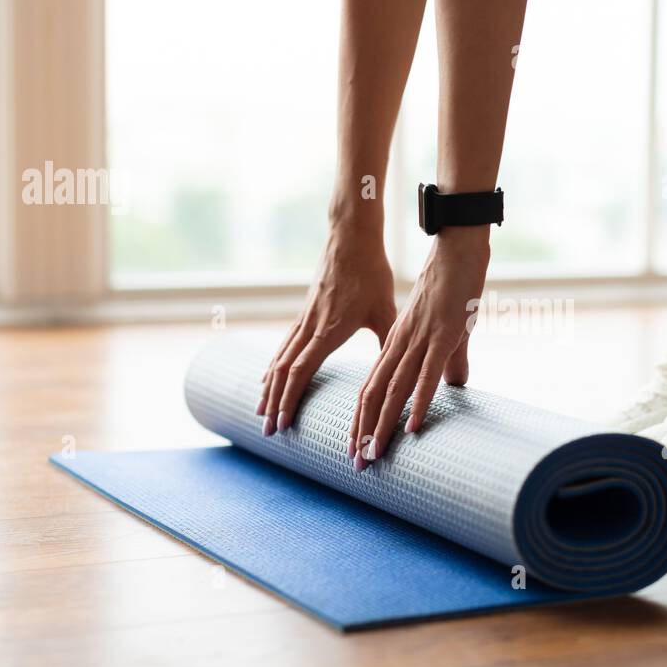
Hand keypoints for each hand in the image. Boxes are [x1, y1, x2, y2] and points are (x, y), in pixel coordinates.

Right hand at [259, 228, 394, 435]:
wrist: (350, 237)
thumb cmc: (371, 273)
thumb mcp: (386, 310)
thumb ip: (389, 341)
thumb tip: (406, 372)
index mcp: (328, 330)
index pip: (302, 371)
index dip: (290, 399)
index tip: (282, 423)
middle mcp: (310, 326)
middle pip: (284, 370)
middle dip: (274, 403)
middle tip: (267, 430)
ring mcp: (304, 317)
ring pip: (280, 357)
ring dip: (269, 387)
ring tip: (260, 409)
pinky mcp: (305, 310)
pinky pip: (284, 343)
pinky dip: (274, 364)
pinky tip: (270, 375)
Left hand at [349, 225, 489, 469]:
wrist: (456, 249)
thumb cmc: (453, 286)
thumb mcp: (450, 329)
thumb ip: (451, 359)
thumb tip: (455, 385)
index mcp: (396, 342)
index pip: (370, 386)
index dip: (360, 418)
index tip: (354, 447)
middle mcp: (400, 344)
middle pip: (372, 394)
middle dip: (362, 432)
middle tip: (357, 465)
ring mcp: (418, 340)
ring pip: (392, 389)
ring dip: (381, 425)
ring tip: (373, 455)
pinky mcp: (441, 335)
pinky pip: (425, 375)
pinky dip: (416, 403)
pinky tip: (411, 427)